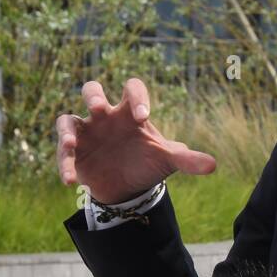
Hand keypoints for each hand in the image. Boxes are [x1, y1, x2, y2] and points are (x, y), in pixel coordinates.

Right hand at [55, 77, 215, 204]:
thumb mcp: (168, 161)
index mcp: (130, 112)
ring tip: (73, 143)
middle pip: (92, 90)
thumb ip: (187, 160)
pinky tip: (70, 181)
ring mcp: (86, 132)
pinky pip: (63, 152)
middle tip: (99, 107)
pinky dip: (64, 164)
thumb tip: (213, 165)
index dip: (137, 97)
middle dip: (93, 95)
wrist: (128, 186)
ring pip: (67, 119)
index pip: (132, 90)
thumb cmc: (147, 163)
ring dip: (68, 130)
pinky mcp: (73, 152)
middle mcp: (105, 116)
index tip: (144, 117)